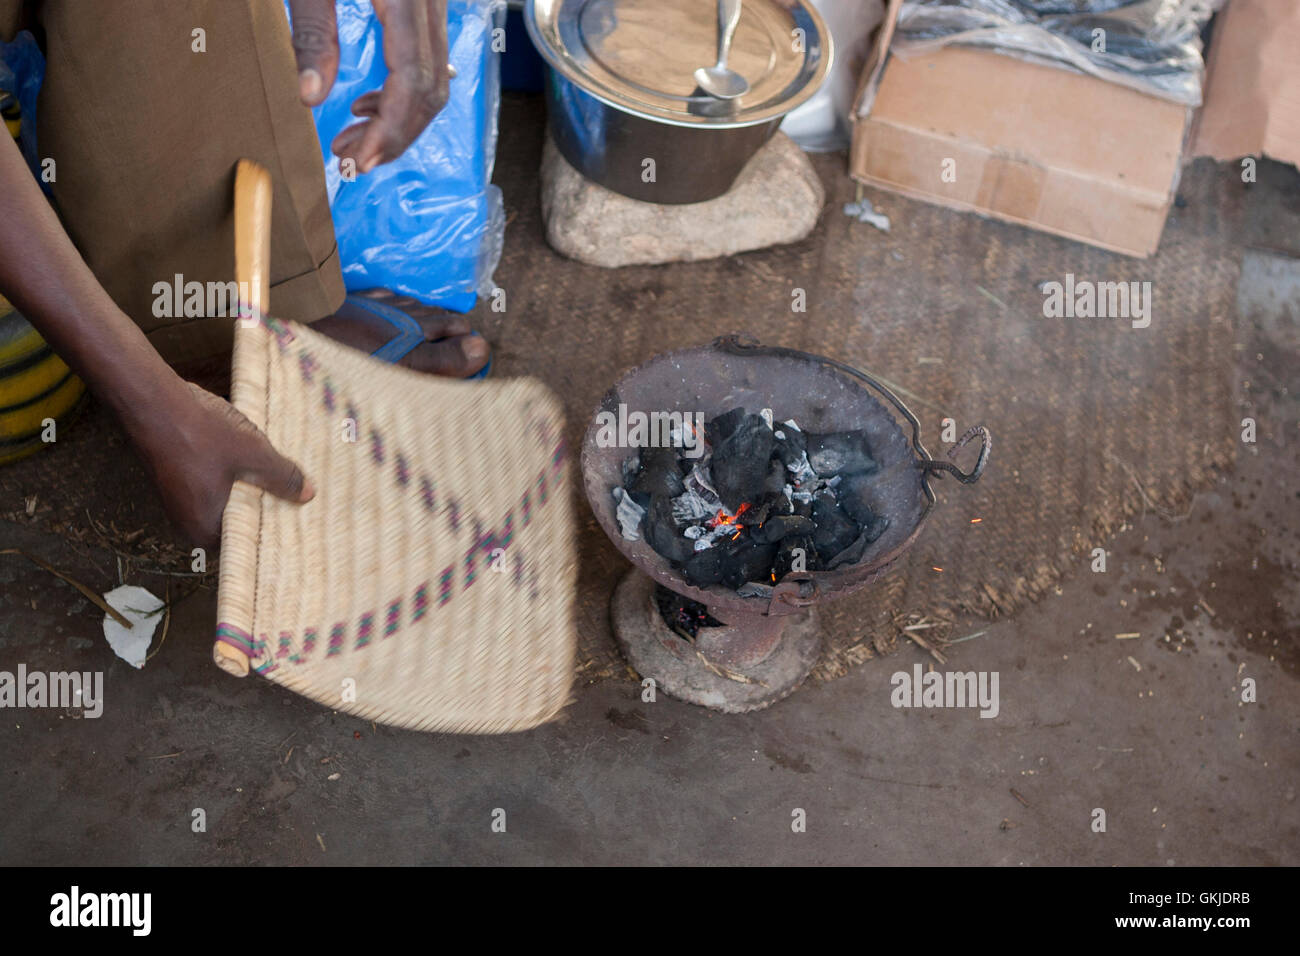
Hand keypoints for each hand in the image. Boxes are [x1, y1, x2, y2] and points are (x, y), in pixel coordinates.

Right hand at [128, 381, 314, 548]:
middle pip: (240, 521)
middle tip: (298, 494)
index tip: (301, 519)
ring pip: (228, 500)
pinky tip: (251, 457)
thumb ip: (282, 477)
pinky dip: (234, 474)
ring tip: (280, 474)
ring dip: (251, 487)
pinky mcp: (178, 478)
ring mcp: (181, 500)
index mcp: (204, 529)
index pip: (249, 543)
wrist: (153, 401)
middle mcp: (189, 522)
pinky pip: (215, 484)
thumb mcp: (253, 455)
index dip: (275, 528)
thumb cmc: (197, 433)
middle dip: (266, 505)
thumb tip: (307, 495)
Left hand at [288, 0, 450, 173]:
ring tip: (352, 142)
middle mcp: (431, 5)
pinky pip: (426, 61)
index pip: (413, 79)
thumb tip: (311, 98)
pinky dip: (400, 94)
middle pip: (430, 88)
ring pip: (433, 80)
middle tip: (354, 163)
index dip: (391, 128)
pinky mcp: (423, 9)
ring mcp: (433, 7)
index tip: (362, 160)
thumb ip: (312, 35)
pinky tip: (364, 107)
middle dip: (395, 135)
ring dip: (396, 121)